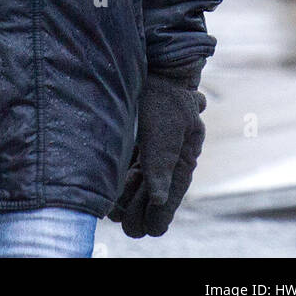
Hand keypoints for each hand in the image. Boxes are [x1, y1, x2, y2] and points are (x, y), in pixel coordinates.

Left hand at [106, 71, 205, 237]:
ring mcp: (152, 146)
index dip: (160, 213)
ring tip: (116, 211)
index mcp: (183, 155)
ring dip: (129, 198)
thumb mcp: (162, 133)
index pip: (172, 193)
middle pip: (154, 192)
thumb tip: (157, 199)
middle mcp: (168, 155)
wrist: (153, 66)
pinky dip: (122, 181)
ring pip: (140, 182)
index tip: (148, 230)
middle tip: (129, 225)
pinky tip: (111, 190)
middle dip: (142, 209)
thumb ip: (161, 165)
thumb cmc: (161, 98)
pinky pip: (130, 167)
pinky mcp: (136, 137)